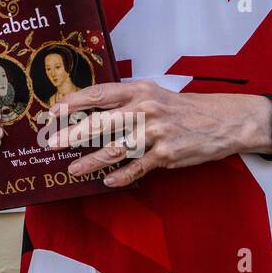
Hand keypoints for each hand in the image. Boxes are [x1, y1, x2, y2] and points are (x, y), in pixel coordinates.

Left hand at [44, 79, 271, 186]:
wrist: (220, 121)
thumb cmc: (177, 108)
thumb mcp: (151, 93)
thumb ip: (122, 100)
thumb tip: (85, 110)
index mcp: (138, 91)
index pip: (99, 94)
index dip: (73, 103)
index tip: (53, 112)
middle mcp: (145, 110)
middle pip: (102, 122)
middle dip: (73, 134)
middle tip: (52, 144)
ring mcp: (156, 133)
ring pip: (116, 149)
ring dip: (91, 161)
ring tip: (73, 169)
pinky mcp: (167, 154)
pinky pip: (139, 167)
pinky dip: (121, 176)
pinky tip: (107, 181)